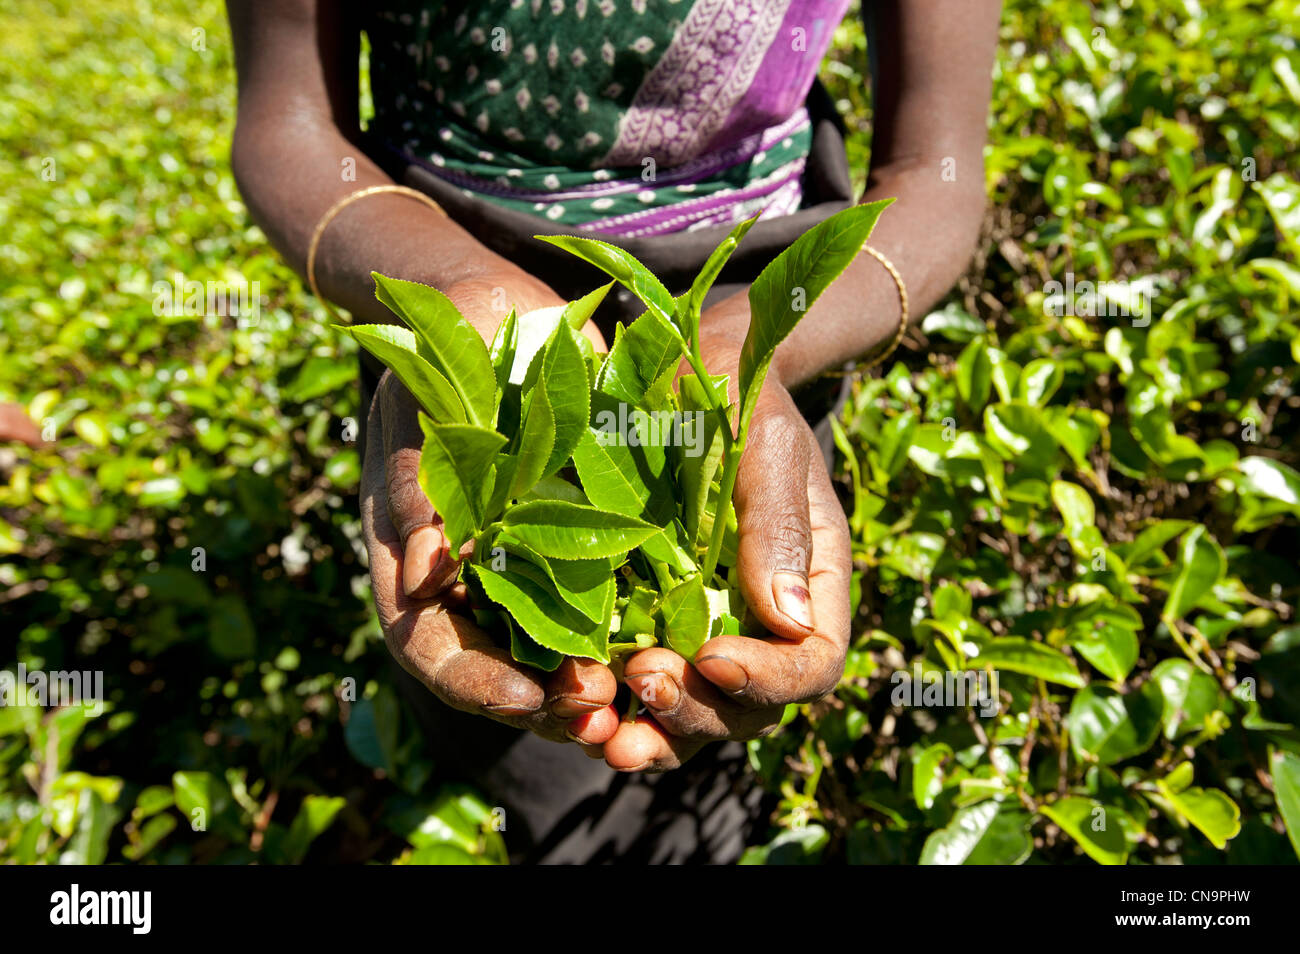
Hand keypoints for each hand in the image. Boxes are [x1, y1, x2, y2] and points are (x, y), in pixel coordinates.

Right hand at [360, 272, 617, 744]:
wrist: (510, 308)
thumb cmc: (460, 332)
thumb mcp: (434, 387)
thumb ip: (420, 472)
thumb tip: (430, 570)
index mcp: (409, 541)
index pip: (422, 637)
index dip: (468, 677)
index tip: (525, 696)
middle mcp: (457, 569)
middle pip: (485, 668)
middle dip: (537, 704)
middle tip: (598, 716)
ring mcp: (514, 564)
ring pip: (537, 658)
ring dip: (581, 693)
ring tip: (634, 711)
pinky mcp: (568, 550)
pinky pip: (588, 617)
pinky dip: (617, 649)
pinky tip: (659, 666)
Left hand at [600, 327, 852, 771]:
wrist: (688, 374)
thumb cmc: (738, 399)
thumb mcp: (764, 446)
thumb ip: (776, 524)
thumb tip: (792, 621)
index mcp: (812, 583)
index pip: (811, 662)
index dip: (770, 678)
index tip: (714, 658)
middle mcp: (763, 621)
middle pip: (752, 707)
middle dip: (702, 711)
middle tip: (646, 681)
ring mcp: (709, 629)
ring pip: (698, 713)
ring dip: (657, 734)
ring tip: (606, 736)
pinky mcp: (652, 625)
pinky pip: (643, 688)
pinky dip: (616, 709)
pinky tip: (579, 708)